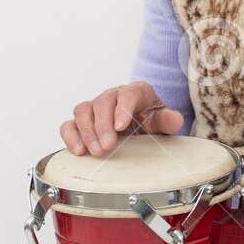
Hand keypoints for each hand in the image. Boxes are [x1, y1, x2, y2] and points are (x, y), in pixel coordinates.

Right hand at [60, 81, 184, 155]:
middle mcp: (113, 96)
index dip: (123, 108)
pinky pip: (69, 125)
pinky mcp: (82, 123)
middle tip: (109, 146)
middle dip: (103, 125)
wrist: (140, 131)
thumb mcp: (162, 124)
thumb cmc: (151, 124)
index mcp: (136, 92)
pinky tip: (79, 151)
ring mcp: (95, 108)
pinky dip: (71, 137)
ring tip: (97, 151)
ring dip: (87, 132)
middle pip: (102, 102)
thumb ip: (168, 121)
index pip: (128, 93)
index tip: (121, 126)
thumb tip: (175, 119)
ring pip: (83, 111)